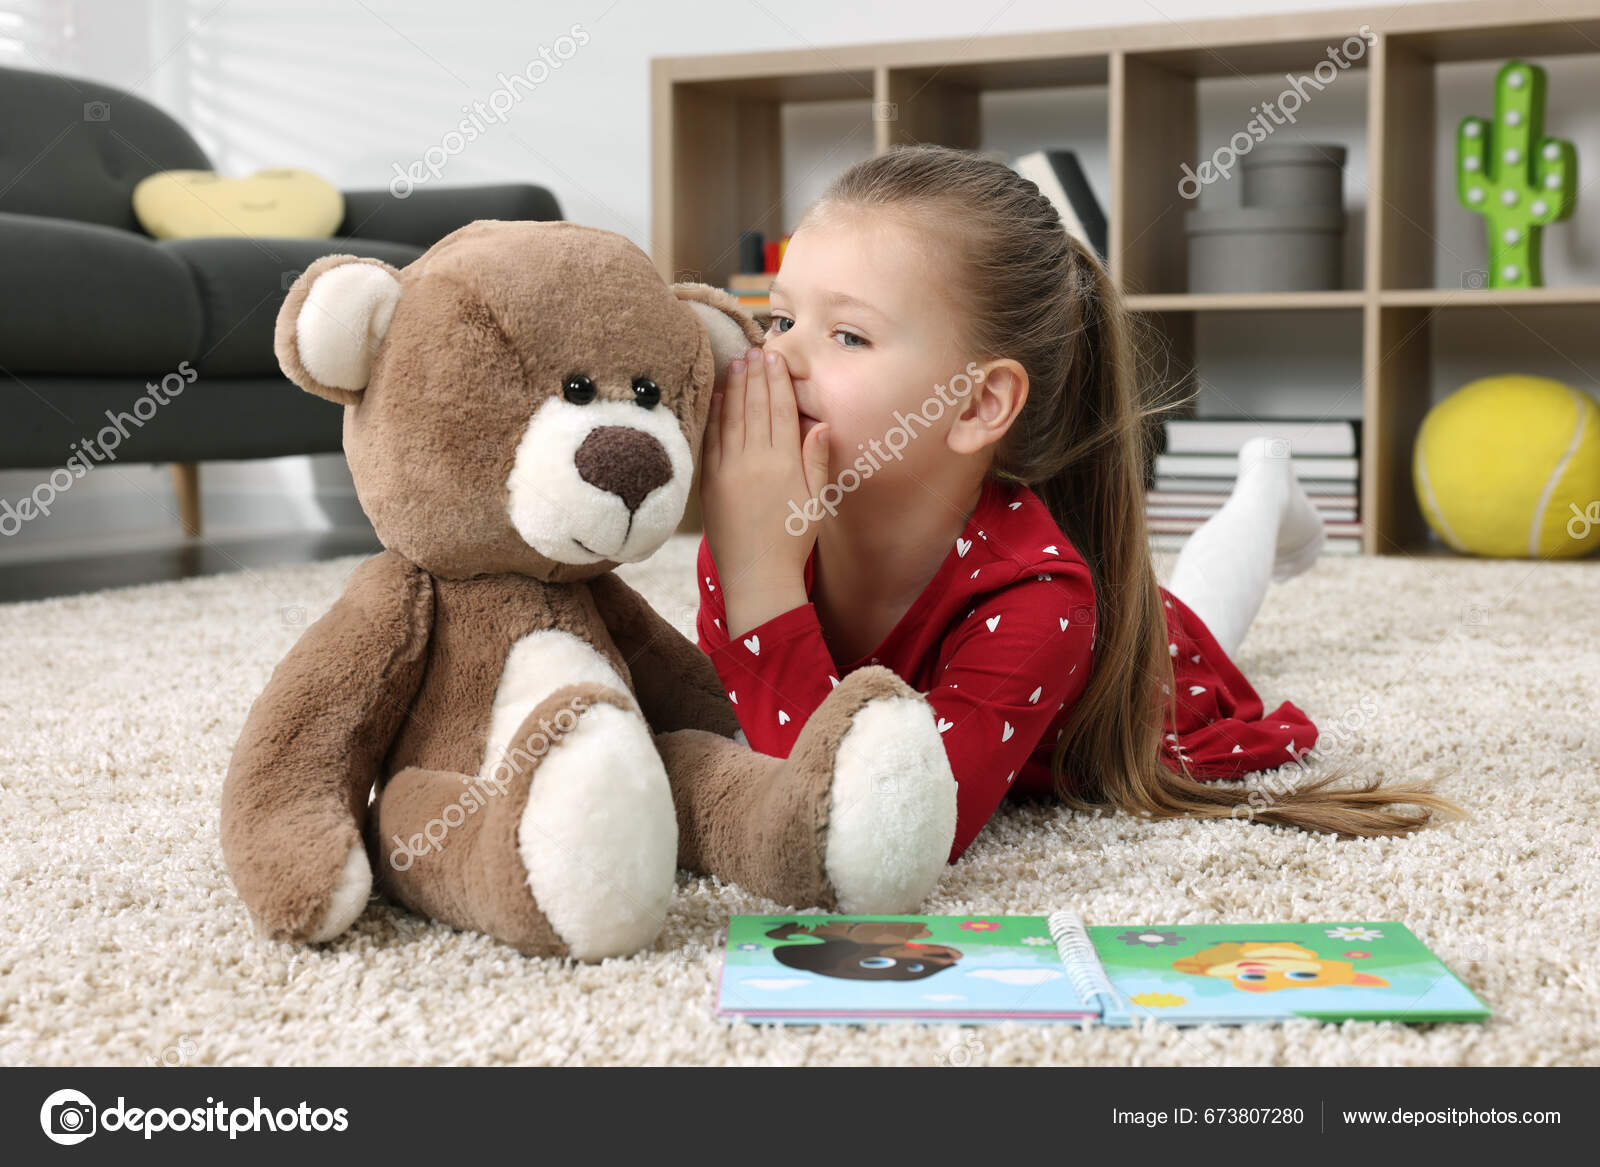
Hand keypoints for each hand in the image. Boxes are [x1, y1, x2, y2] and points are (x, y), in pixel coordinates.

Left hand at [701, 346, 830, 635]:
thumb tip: (820, 424)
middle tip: (755, 349)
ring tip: (736, 363)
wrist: (757, 576)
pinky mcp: (709, 482)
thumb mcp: (815, 500)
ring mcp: (728, 469)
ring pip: (730, 417)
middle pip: (754, 407)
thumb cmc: (792, 540)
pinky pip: (710, 439)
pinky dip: (713, 414)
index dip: (777, 381)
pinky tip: (715, 396)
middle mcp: (754, 460)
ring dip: (733, 387)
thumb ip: (816, 460)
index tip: (775, 357)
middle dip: (755, 375)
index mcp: (784, 463)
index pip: (780, 410)